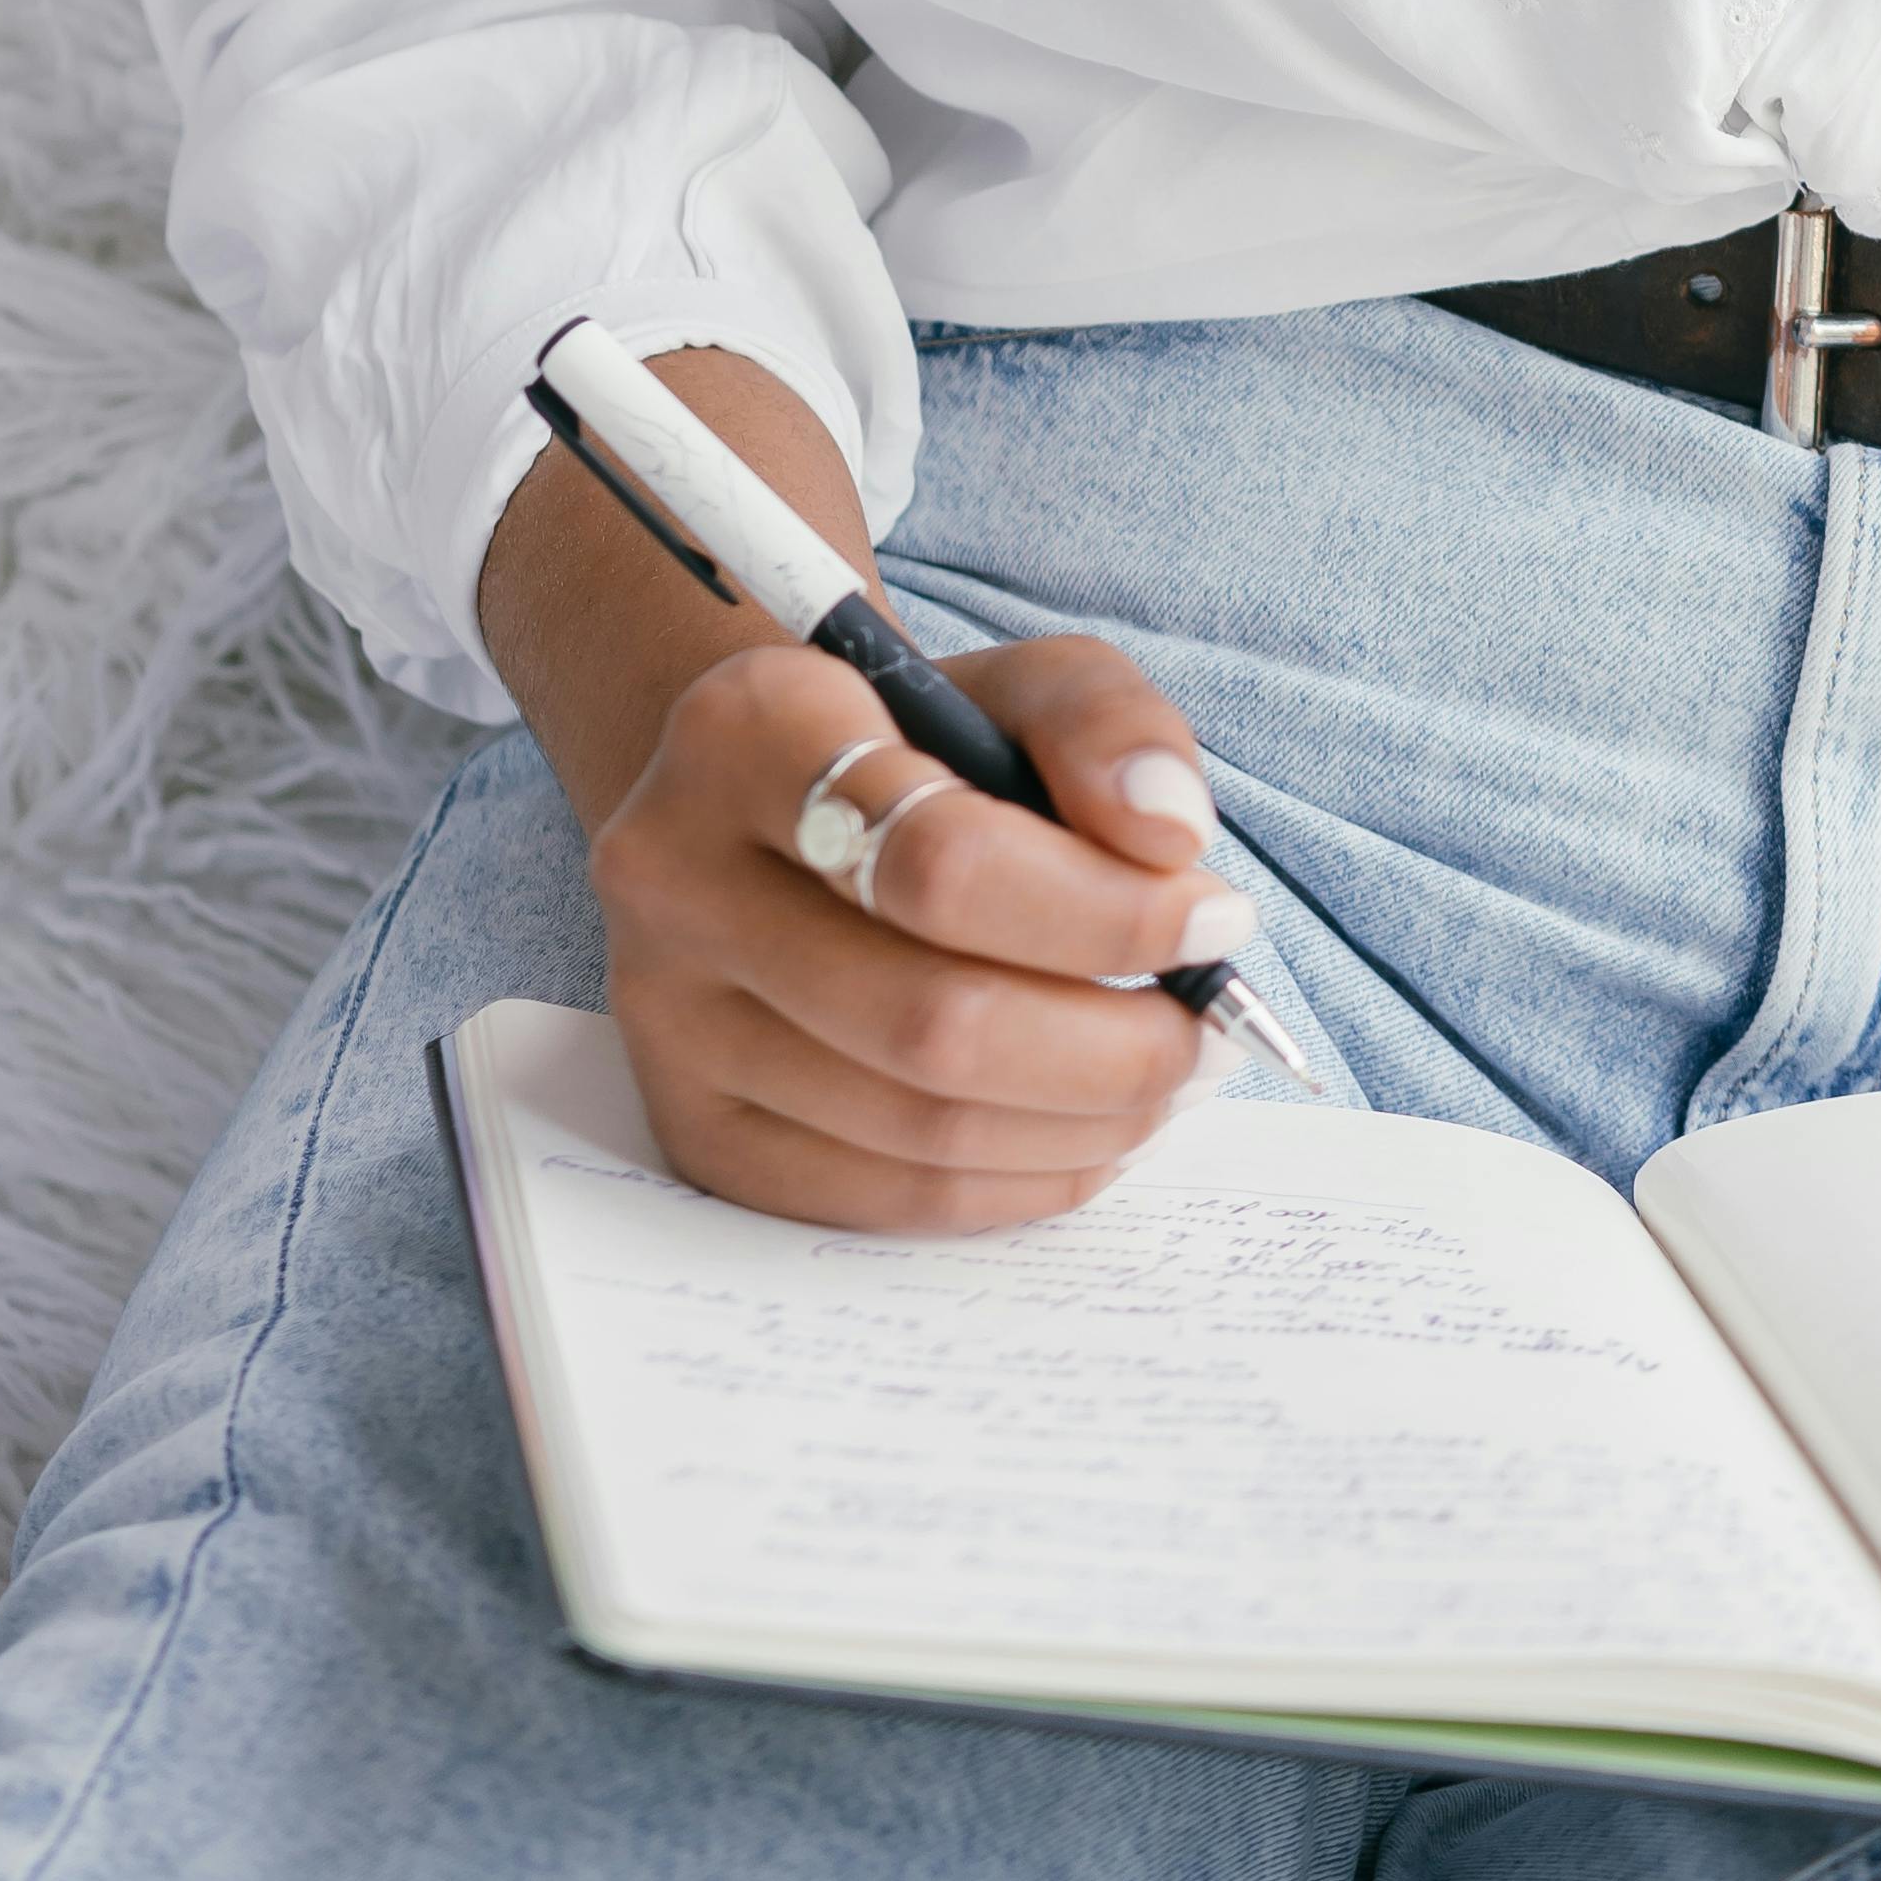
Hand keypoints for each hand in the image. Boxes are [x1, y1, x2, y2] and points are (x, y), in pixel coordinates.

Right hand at [474, 351, 1253, 1235]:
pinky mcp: (688, 1127)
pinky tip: (1086, 1134)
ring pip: (910, 1123)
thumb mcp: (1023, 682)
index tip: (1215, 916)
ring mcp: (666, 1017)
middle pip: (929, 1017)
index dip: (1104, 912)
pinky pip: (873, 1198)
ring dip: (1081, 1122)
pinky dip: (1011, 1183)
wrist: (775, 808)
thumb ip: (1111, 726)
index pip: (940, 860)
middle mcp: (672, 875)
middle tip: (1208, 1035)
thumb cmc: (921, 743)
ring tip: (1167, 1079)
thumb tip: (1170, 840)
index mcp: (743, 731)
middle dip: (1112, 1046)